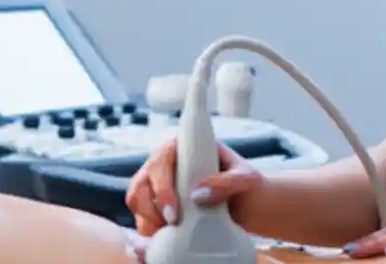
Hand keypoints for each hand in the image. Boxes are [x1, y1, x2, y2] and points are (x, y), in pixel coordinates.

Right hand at [124, 135, 265, 236]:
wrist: (248, 206)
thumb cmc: (248, 185)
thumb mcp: (246, 179)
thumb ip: (226, 182)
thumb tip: (196, 193)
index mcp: (185, 147)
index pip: (161, 158)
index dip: (162, 185)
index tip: (174, 211)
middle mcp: (167, 162)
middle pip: (142, 181)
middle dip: (151, 208)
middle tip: (172, 225)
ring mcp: (159, 183)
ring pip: (136, 198)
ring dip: (146, 219)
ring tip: (167, 233)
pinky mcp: (158, 204)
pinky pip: (141, 216)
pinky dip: (147, 230)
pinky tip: (162, 239)